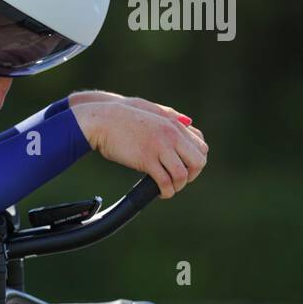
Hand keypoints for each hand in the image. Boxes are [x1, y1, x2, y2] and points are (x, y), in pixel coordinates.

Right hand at [72, 101, 207, 197]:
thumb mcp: (150, 111)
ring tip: (168, 189)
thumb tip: (188, 122)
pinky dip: (165, 191)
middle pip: (198, 161)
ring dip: (178, 186)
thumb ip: (170, 116)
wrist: (101, 121)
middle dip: (191, 176)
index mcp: (174, 125)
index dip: (196, 162)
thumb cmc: (122, 117)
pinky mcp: (146, 159)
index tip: (185, 169)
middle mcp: (171, 135)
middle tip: (178, 181)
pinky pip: (164, 180)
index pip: (201, 146)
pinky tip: (160, 192)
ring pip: (182, 174)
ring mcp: (160, 147)